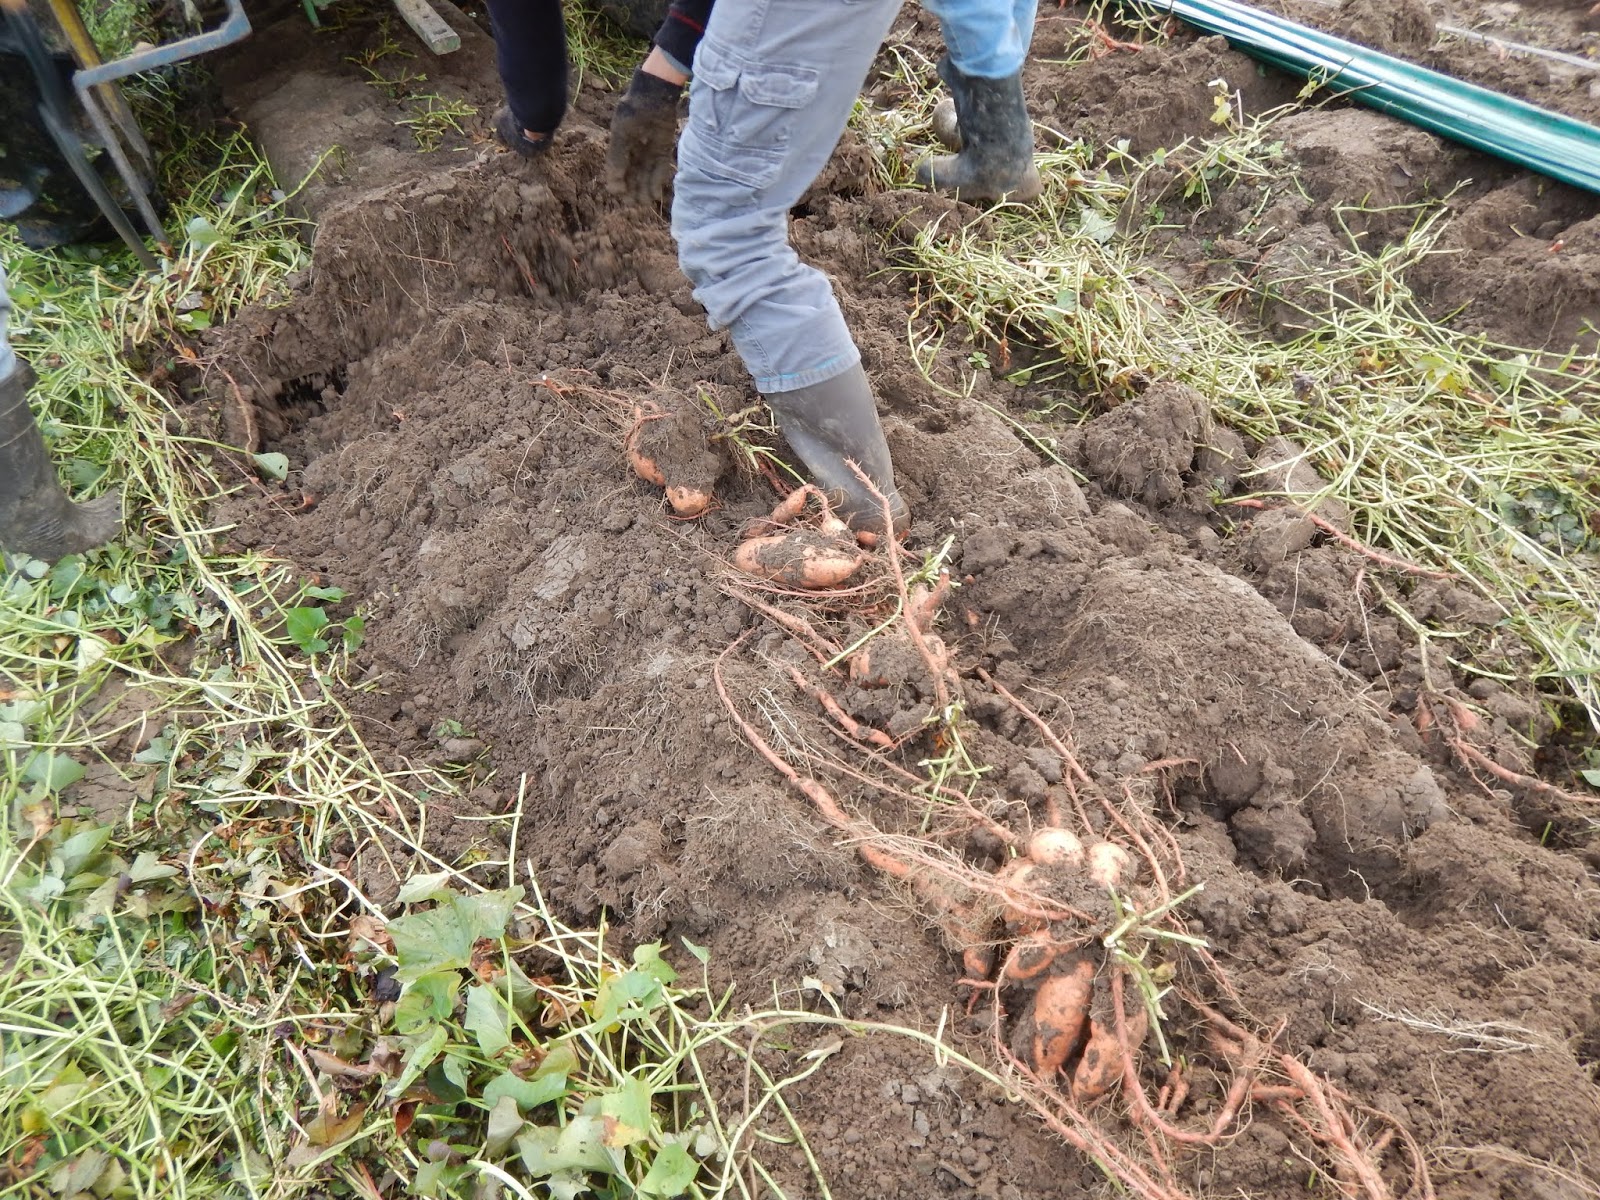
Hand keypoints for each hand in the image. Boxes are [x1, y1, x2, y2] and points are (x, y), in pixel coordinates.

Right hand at [605, 63, 684, 205]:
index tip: (620, 193)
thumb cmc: (633, 113)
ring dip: (644, 191)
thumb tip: (613, 181)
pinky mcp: (663, 151)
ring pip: (645, 177)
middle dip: (632, 192)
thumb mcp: (620, 135)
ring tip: (644, 203)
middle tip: (634, 204)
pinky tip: (655, 195)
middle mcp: (634, 153)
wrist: (653, 97)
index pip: (617, 172)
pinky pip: (659, 171)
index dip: (618, 184)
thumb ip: (616, 157)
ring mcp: (649, 153)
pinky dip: (657, 183)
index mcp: (619, 148)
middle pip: (632, 178)